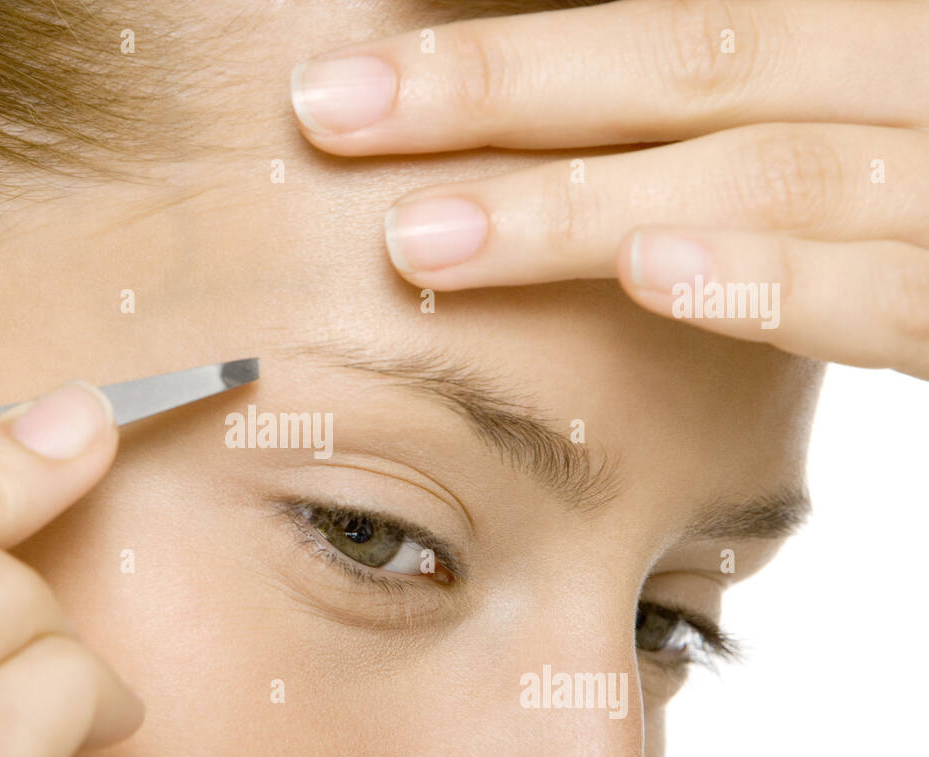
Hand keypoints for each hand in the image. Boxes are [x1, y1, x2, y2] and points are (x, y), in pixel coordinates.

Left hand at [290, 0, 928, 378]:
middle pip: (703, 47)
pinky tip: (652, 274)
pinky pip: (902, 282)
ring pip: (775, 160)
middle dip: (502, 81)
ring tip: (427, 233)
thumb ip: (736, 81)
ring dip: (587, 199)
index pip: (690, 10)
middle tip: (333, 111)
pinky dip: (778, 276)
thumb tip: (598, 156)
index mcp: (867, 23)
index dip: (525, 37)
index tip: (375, 62)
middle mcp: (921, 57)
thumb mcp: (849, 90)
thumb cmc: (920, 161)